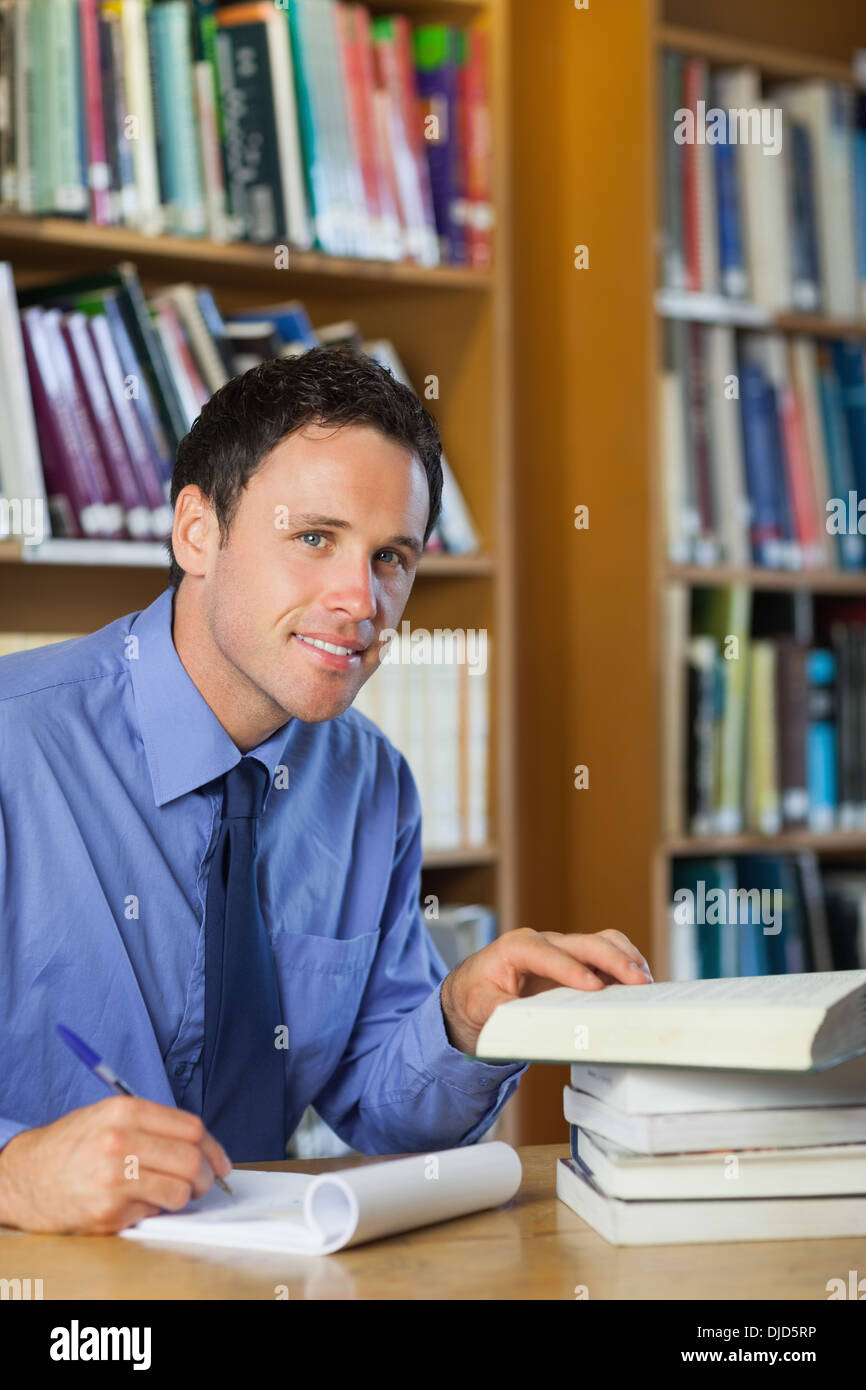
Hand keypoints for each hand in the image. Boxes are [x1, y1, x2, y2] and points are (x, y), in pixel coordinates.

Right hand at [0, 1096, 232, 1233]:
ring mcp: (114, 1180)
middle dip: (206, 1177)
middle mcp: (120, 1142)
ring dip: (183, 1197)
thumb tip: (201, 1144)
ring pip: (179, 1192)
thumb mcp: (109, 1115)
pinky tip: (135, 1202)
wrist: (25, 1177)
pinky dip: (153, 1211)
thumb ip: (153, 1124)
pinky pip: (152, 1214)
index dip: (214, 1148)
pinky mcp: (108, 1212)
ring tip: (168, 1193)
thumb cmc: (71, 1145)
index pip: (192, 1129)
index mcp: (125, 1111)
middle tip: (203, 1183)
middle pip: (191, 1161)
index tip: (221, 1162)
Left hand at [440, 928, 653, 1053]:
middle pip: (584, 943)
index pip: (549, 955)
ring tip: (644, 981)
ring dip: (625, 958)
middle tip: (637, 981)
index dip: (572, 971)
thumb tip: (516, 1016)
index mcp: (518, 947)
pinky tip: (638, 983)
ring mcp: (563, 949)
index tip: (593, 987)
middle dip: (613, 960)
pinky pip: (605, 956)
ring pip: (601, 941)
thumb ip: (496, 1009)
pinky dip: (624, 965)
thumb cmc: (476, 994)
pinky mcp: (576, 961)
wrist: (475, 989)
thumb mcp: (477, 1005)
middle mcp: (544, 942)